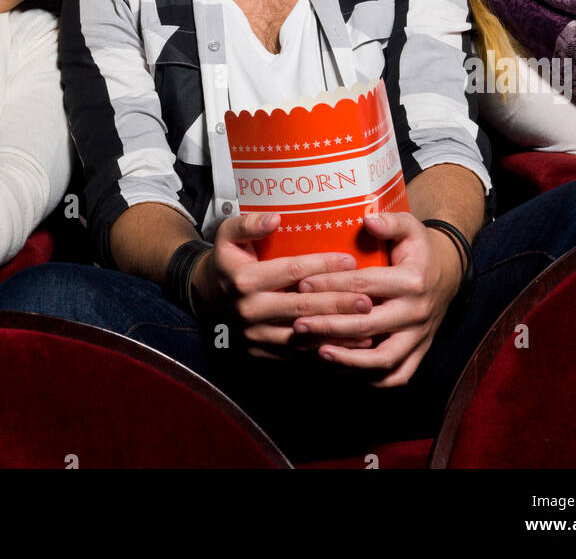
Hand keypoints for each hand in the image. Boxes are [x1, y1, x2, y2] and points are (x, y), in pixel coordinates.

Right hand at [192, 213, 376, 357]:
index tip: (350, 261)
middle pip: (303, 307)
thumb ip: (248, 223)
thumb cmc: (228, 260)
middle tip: (368, 299)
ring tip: (368, 325)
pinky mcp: (262, 353)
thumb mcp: (227, 234)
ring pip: (304, 336)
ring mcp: (256, 336)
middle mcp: (250, 310)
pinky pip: (298, 355)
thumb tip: (275, 218)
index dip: (322, 266)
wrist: (207, 295)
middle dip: (338, 303)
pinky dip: (325, 351)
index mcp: (245, 279)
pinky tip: (349, 346)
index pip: (292, 271)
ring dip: (337, 333)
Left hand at [290, 212, 464, 384]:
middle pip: (369, 324)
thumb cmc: (419, 248)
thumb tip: (367, 220)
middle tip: (298, 323)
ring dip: (349, 360)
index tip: (303, 285)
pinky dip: (372, 378)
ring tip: (319, 353)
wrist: (448, 273)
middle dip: (330, 325)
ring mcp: (420, 336)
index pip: (364, 284)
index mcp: (413, 280)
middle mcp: (417, 312)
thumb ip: (390, 222)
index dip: (332, 284)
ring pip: (384, 358)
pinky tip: (345, 370)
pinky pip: (398, 375)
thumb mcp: (410, 226)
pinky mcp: (420, 352)